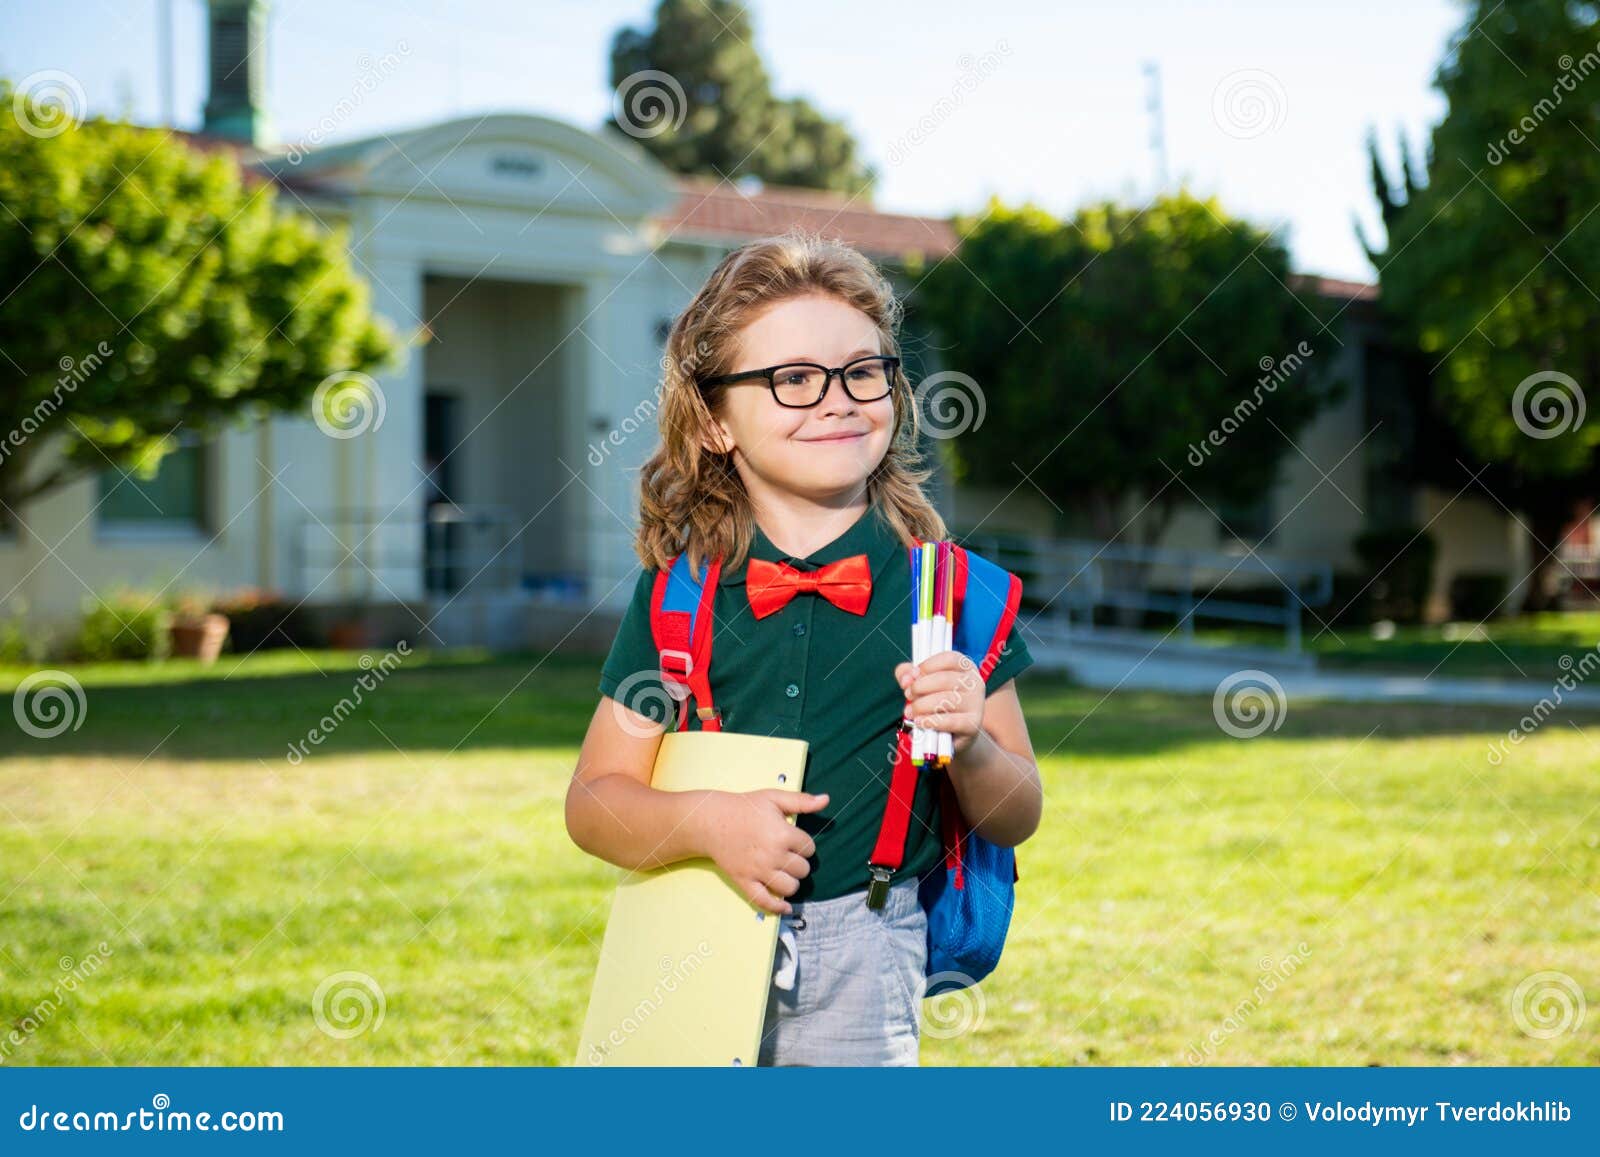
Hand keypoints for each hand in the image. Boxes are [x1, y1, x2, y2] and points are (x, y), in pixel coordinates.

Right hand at [697, 788, 828, 914]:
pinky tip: (786, 907)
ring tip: (785, 871)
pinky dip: (778, 907)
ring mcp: (759, 871)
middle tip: (788, 854)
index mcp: (783, 834)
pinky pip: (765, 902)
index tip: (794, 839)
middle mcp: (773, 855)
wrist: (712, 821)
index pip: (809, 848)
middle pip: (803, 869)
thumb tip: (826, 799)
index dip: (804, 843)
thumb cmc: (744, 807)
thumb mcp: (774, 798)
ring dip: (792, 881)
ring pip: (790, 887)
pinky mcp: (745, 882)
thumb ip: (801, 801)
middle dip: (799, 862)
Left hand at [896, 650, 985, 754]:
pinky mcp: (973, 724)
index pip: (949, 659)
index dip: (927, 666)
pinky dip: (931, 721)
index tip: (913, 675)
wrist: (953, 735)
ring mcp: (977, 703)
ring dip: (921, 706)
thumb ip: (909, 675)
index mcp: (965, 667)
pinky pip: (950, 721)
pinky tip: (920, 722)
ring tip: (910, 712)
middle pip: (945, 679)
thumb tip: (906, 678)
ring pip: (946, 700)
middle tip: (908, 695)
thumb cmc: (936, 704)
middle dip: (919, 687)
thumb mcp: (922, 685)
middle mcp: (974, 682)